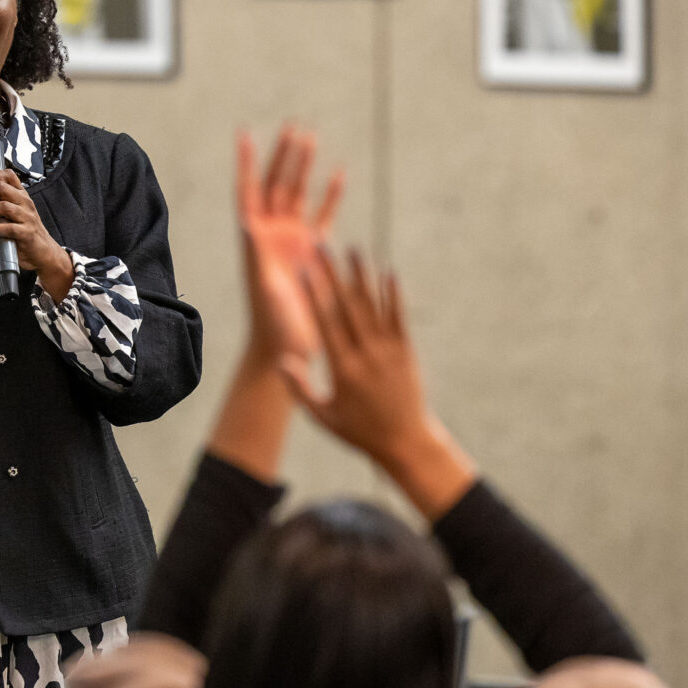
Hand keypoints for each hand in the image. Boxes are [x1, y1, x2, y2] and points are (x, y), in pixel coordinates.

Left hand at [0, 169, 74, 301]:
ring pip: (3, 206)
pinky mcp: (27, 233)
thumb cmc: (25, 232)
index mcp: (20, 195)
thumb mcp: (6, 214)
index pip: (6, 175)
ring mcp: (27, 217)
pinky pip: (8, 227)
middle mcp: (25, 202)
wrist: (43, 252)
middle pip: (1, 187)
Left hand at [237, 127, 343, 360]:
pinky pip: (324, 215)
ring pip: (299, 193)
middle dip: (284, 155)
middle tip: (293, 125)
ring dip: (304, 166)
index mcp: (255, 239)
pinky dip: (331, 194)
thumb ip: (256, 254)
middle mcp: (272, 234)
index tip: (244, 133)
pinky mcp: (314, 251)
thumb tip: (246, 220)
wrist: (285, 347)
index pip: (249, 192)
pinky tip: (339, 172)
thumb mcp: (263, 286)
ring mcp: (293, 240)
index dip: (246, 163)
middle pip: (277, 184)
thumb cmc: (271, 322)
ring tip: (310, 135)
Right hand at [284, 247, 475, 517]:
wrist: (406, 442)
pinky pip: (398, 317)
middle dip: (333, 273)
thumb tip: (280, 361)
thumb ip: (299, 389)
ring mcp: (389, 351)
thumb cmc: (358, 430)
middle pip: (347, 306)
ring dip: (362, 275)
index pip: (325, 323)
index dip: (313, 294)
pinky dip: (393, 294)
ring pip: (374, 306)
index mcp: (343, 369)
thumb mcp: (322, 416)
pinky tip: (388, 271)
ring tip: (353, 248)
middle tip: (322, 245)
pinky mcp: (407, 351)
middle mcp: (366, 355)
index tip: (302, 270)